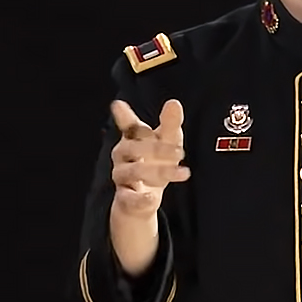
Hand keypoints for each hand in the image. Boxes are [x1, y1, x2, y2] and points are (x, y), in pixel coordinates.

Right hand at [108, 99, 189, 218]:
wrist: (145, 198)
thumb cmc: (155, 160)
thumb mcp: (167, 142)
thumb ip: (170, 124)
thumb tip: (174, 103)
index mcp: (132, 138)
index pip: (129, 126)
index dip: (124, 116)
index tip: (118, 105)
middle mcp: (122, 155)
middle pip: (136, 148)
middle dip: (159, 149)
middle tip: (180, 152)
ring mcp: (121, 176)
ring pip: (135, 171)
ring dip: (161, 172)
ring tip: (183, 172)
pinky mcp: (124, 197)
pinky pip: (129, 198)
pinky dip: (140, 199)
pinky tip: (152, 198)